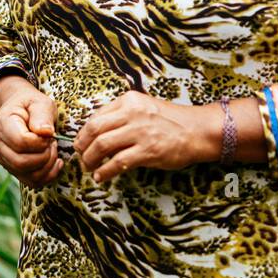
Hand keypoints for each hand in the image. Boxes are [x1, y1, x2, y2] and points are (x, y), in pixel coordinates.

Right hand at [0, 78, 64, 188]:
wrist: (20, 110)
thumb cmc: (31, 105)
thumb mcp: (39, 102)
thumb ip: (42, 115)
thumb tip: (46, 133)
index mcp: (2, 124)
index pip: (21, 142)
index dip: (41, 142)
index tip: (50, 133)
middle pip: (21, 162)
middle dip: (45, 156)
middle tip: (53, 143)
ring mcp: (2, 158)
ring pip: (26, 175)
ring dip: (47, 166)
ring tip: (53, 150)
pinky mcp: (12, 169)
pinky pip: (31, 182)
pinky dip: (47, 176)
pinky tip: (55, 162)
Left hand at [73, 90, 197, 183]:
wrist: (197, 131)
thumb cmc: (170, 121)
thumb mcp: (144, 108)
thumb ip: (122, 115)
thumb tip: (96, 132)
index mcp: (129, 100)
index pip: (96, 115)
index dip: (84, 133)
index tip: (81, 143)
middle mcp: (132, 113)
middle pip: (94, 129)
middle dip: (82, 146)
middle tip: (80, 157)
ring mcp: (140, 132)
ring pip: (101, 145)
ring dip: (90, 160)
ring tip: (89, 168)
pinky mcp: (147, 150)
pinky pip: (117, 162)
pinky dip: (104, 172)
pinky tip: (101, 177)